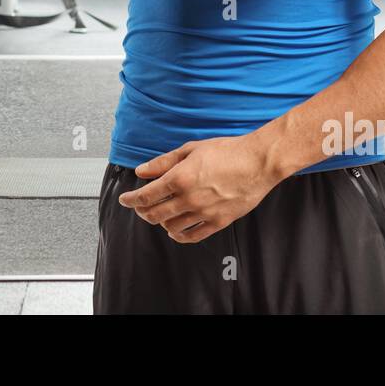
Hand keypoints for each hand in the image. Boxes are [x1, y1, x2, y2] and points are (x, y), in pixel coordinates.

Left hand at [118, 134, 278, 243]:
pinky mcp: (219, 221)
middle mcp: (189, 198)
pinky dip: (180, 235)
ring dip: (160, 222)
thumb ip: (163, 162)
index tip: (125, 199)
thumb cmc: (227, 151)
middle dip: (142, 211)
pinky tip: (175, 231)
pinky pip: (194, 236)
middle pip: (155, 214)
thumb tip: (142, 171)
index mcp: (180, 178)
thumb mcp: (191, 149)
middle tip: (139, 207)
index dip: (131, 199)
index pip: (147, 195)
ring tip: (159, 215)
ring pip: (171, 226)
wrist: (258, 162)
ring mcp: (204, 212)